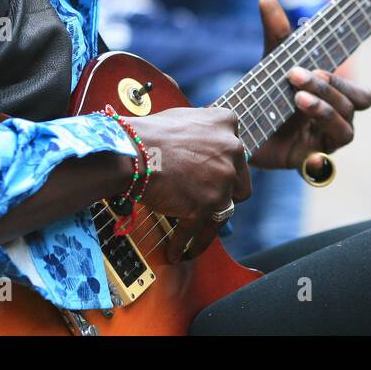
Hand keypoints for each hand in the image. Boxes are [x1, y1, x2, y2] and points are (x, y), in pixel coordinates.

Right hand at [125, 107, 250, 263]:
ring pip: (225, 212)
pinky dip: (188, 243)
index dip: (227, 166)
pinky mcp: (206, 205)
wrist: (130, 151)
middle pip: (240, 184)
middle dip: (227, 195)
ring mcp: (221, 180)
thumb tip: (201, 147)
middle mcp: (231, 151)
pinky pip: (199, 231)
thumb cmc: (148, 134)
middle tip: (210, 201)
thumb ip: (202, 132)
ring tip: (197, 237)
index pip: (236, 152)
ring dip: (210, 225)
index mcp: (226, 124)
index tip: (219, 175)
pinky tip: (178, 251)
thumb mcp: (183, 118)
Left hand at [246, 0, 370, 172]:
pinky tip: (304, 145)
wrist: (242, 128)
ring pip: (343, 131)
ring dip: (323, 110)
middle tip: (296, 75)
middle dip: (328, 88)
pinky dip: (317, 157)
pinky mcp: (307, 163)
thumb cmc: (269, 93)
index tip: (313, 66)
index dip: (343, 81)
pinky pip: (322, 163)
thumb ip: (276, 34)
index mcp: (339, 100)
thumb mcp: (273, 63)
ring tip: (298, 99)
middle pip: (352, 107)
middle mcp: (338, 123)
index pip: (362, 96)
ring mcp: (324, 144)